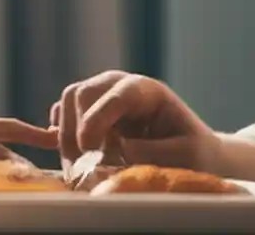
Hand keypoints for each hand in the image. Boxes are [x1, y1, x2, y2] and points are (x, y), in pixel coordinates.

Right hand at [50, 71, 217, 170]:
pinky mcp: (90, 113)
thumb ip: (152, 151)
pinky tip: (66, 155)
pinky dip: (59, 134)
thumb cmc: (194, 153)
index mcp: (147, 91)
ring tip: (79, 169)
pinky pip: (63, 115)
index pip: (115, 95)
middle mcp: (119, 86)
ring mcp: (102, 97)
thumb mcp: (184, 155)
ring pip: (67, 103)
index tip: (88, 149)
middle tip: (84, 167)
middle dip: (77, 130)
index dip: (96, 119)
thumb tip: (116, 148)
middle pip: (82, 93)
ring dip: (66, 137)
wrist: (194, 154)